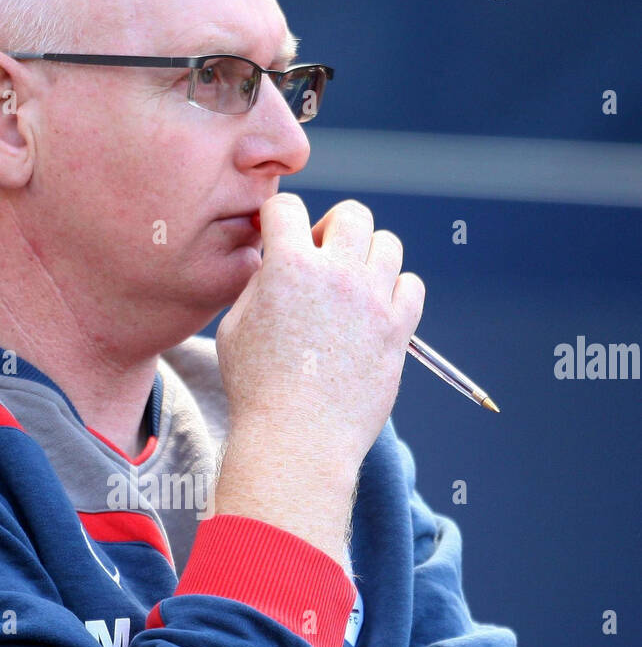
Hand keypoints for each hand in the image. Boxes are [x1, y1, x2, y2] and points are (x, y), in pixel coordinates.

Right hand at [216, 194, 424, 479]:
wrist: (296, 439)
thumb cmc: (257, 390)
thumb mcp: (234, 328)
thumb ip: (258, 286)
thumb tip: (275, 264)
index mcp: (287, 267)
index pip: (288, 207)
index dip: (279, 220)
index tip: (280, 240)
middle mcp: (335, 274)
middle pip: (352, 214)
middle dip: (334, 229)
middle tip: (321, 261)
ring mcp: (371, 300)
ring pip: (387, 244)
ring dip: (368, 258)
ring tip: (351, 289)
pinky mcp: (397, 329)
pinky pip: (412, 286)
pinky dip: (396, 292)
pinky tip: (375, 313)